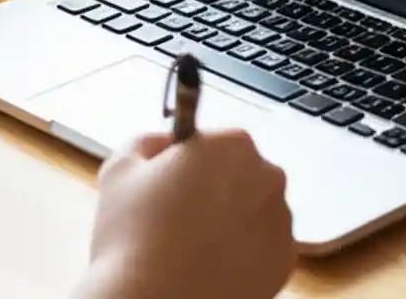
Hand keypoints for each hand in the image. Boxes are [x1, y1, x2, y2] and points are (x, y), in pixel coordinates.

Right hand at [75, 130, 295, 298]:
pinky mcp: (286, 259)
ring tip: (194, 245)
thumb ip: (146, 142)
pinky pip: (264, 246)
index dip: (188, 164)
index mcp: (231, 144)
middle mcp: (267, 175)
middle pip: (240, 174)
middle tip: (179, 217)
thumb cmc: (133, 235)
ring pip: (254, 210)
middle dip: (215, 190)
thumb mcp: (119, 170)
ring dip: (232, 220)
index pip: (214, 142)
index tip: (171, 186)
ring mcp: (281, 219)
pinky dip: (244, 253)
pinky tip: (212, 264)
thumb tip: (162, 142)